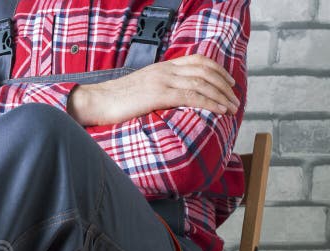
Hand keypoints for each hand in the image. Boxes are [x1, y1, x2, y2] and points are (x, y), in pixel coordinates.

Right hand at [67, 54, 240, 125]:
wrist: (95, 101)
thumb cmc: (112, 101)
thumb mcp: (139, 90)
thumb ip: (155, 90)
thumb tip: (168, 101)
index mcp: (160, 67)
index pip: (196, 60)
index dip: (216, 69)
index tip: (227, 82)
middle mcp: (164, 70)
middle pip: (204, 70)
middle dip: (224, 84)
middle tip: (235, 98)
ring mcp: (162, 81)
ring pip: (202, 83)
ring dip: (221, 96)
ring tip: (232, 107)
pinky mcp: (159, 94)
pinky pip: (192, 96)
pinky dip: (210, 103)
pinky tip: (219, 110)